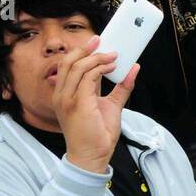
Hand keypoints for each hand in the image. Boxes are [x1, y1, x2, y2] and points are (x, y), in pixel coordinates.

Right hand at [53, 36, 136, 173]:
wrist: (92, 156)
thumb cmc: (98, 134)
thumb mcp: (112, 105)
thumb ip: (121, 87)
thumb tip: (133, 69)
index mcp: (65, 94)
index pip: (68, 66)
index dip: (81, 52)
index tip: (97, 43)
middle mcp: (62, 95)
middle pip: (68, 62)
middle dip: (85, 48)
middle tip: (101, 40)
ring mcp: (67, 99)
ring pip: (77, 66)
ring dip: (97, 58)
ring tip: (113, 56)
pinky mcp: (77, 103)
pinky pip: (87, 77)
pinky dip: (100, 68)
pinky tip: (112, 67)